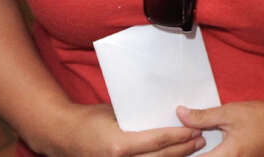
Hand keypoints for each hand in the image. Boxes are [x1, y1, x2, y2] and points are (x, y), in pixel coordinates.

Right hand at [38, 103, 203, 156]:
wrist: (63, 135)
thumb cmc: (88, 119)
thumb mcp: (114, 113)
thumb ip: (137, 117)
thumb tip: (161, 111)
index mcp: (119, 145)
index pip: (158, 141)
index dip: (179, 137)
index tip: (195, 130)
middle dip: (184, 149)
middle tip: (201, 139)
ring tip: (193, 149)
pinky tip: (172, 156)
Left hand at [177, 99, 263, 156]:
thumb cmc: (263, 117)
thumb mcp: (230, 112)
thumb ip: (203, 116)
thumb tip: (181, 114)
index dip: (181, 155)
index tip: (173, 149)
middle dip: (194, 154)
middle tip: (183, 149)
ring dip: (208, 156)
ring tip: (199, 148)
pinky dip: (220, 156)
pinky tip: (217, 150)